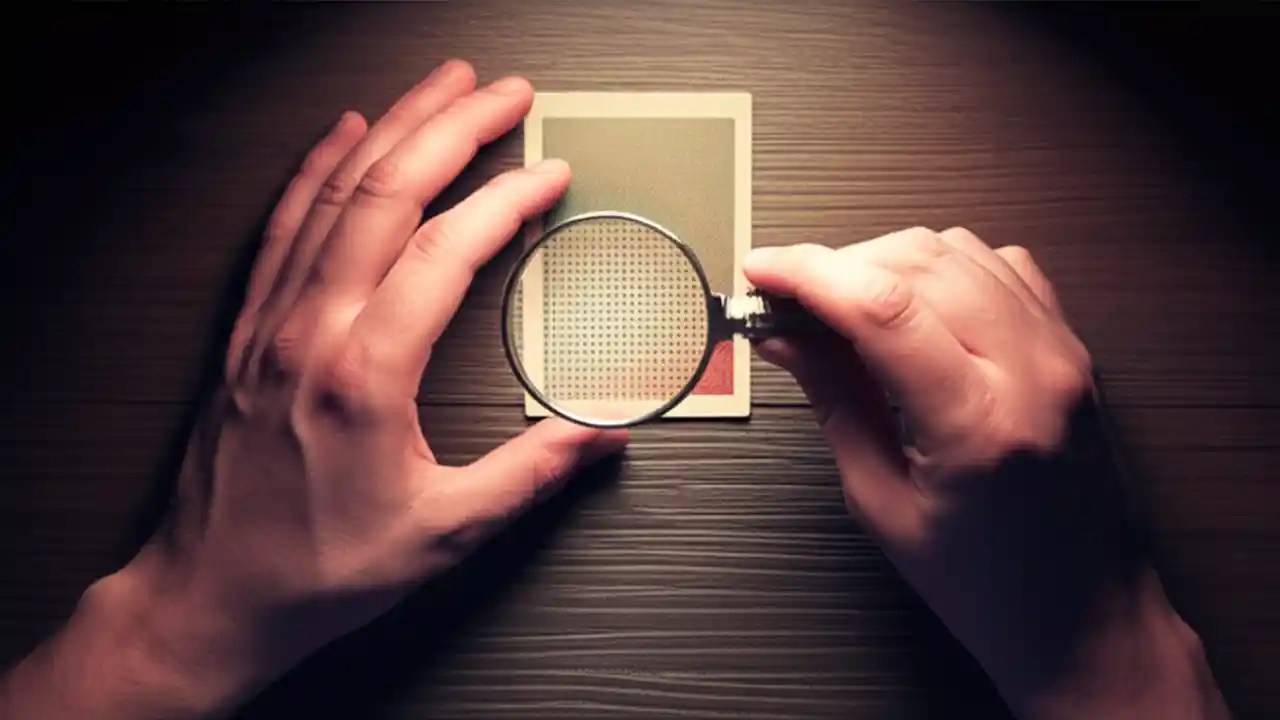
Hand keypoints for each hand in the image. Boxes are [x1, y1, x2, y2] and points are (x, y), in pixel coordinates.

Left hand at [2, 60, 624, 718]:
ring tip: (439, 88)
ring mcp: (272, 323)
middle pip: (386, 195)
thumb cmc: (313, 570)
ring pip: (333, 195)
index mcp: (363, 375)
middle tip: (504, 94)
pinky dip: (316, 170)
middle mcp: (310, 332)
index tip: (548, 175)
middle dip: (453, 128)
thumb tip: (598, 438)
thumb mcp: (442, 533)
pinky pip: (284, 226)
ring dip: (391, 129)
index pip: (444, 254)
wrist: (210, 596)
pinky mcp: (249, 331)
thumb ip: (531, 475)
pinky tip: (341, 136)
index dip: (504, 202)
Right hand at [744, 228, 1227, 718]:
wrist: (1085, 618)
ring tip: (842, 308)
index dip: (807, 274)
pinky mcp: (1071, 348)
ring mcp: (1060, 352)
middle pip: (916, 261)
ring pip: (957, 248)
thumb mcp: (883, 503)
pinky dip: (943, 267)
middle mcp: (1032, 371)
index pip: (880, 305)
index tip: (762, 274)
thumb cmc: (992, 583)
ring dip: (886, 261)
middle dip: (837, 267)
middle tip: (787, 302)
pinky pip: (1000, 264)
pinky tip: (912, 306)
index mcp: (979, 422)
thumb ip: (835, 402)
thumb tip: (785, 337)